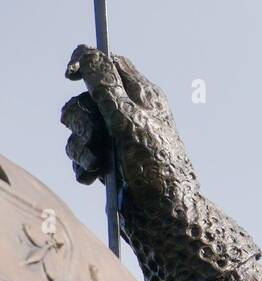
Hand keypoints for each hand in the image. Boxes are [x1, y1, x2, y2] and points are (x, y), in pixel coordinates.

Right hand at [61, 45, 196, 201]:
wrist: (165, 217)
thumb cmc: (156, 170)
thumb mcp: (130, 121)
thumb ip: (106, 87)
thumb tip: (90, 55)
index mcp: (144, 98)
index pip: (111, 64)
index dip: (87, 65)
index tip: (70, 76)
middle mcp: (132, 115)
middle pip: (88, 98)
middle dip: (82, 119)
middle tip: (92, 138)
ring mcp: (120, 139)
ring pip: (82, 127)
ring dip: (81, 146)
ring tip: (96, 164)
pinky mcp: (112, 162)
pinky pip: (83, 153)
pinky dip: (84, 164)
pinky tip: (93, 176)